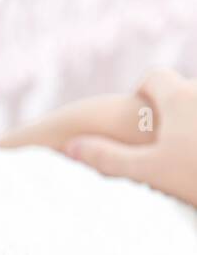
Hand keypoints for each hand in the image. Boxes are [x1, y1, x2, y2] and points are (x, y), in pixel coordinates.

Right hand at [65, 68, 196, 207]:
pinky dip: (196, 131)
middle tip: (166, 136)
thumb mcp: (146, 171)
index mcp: (177, 99)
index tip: (138, 109)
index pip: (154, 77)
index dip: (142, 90)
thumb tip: (69, 146)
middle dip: (173, 106)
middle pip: (183, 87)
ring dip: (191, 119)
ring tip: (187, 147)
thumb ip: (106, 157)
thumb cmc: (196, 177)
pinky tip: (194, 155)